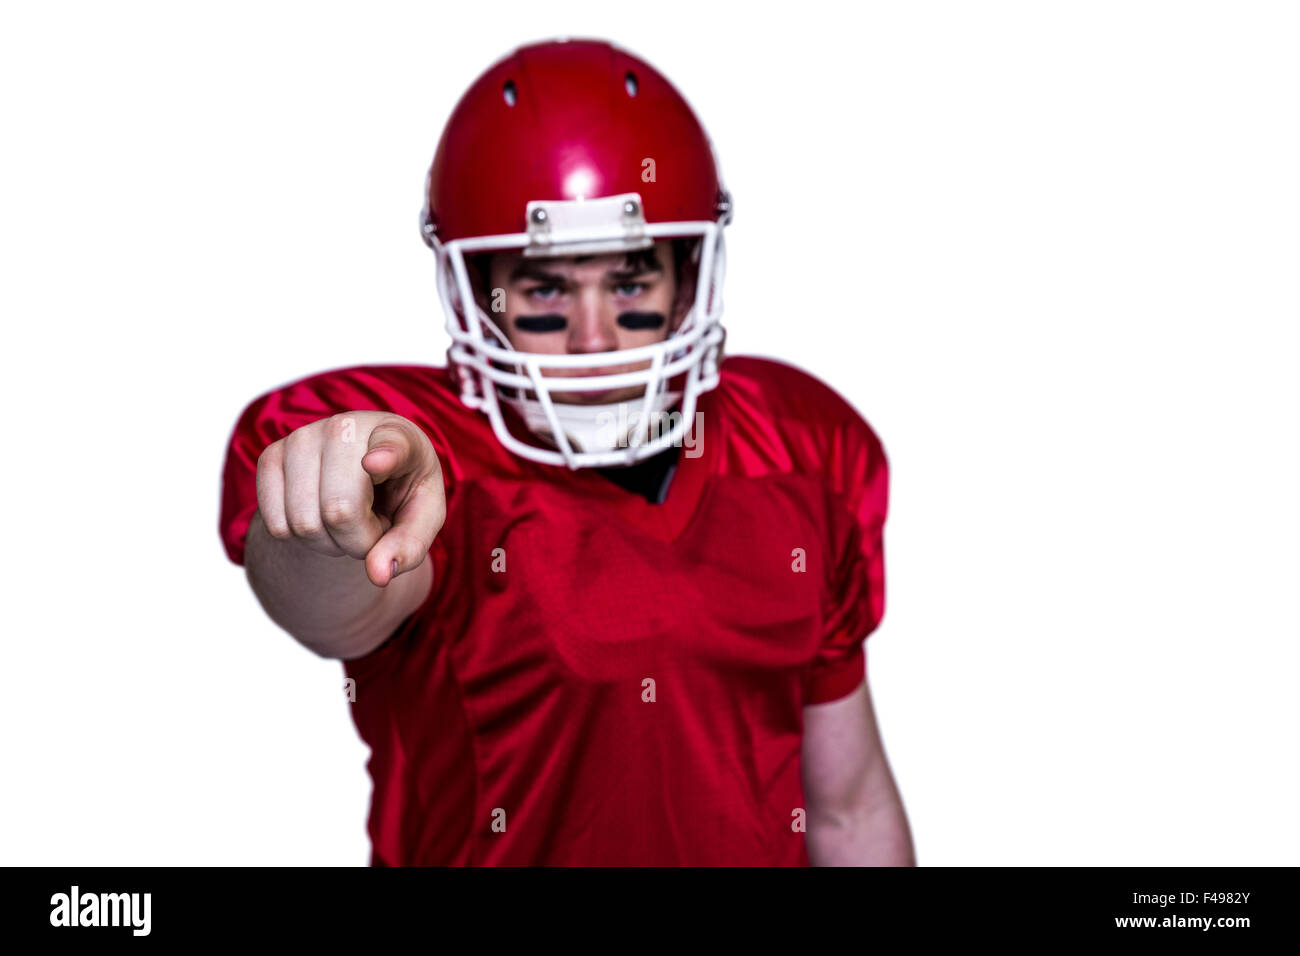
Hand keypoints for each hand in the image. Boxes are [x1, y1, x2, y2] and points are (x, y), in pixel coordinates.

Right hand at [255, 412, 444, 586]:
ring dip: (329, 543)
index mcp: (399, 435)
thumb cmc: (400, 490)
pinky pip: (276, 525)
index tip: (375, 463)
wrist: (364, 469)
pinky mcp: (270, 456)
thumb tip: (378, 575)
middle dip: (358, 542)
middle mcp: (346, 428)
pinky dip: (300, 538)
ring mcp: (302, 438)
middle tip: (373, 529)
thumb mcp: (422, 517)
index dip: (385, 455)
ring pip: (303, 524)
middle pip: (340, 511)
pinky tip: (320, 516)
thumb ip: (410, 547)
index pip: (392, 444)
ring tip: (349, 519)